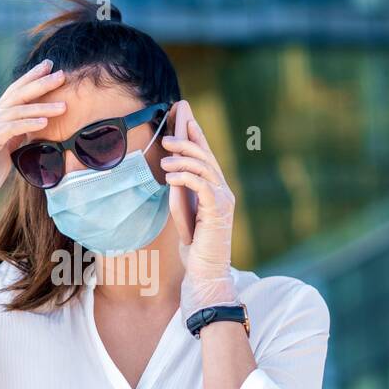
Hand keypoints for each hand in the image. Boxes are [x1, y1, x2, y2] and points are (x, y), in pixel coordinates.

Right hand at [0, 60, 66, 249]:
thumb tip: (39, 125)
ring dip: (41, 107)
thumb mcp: (8, 149)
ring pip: (16, 111)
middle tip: (61, 73)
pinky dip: (27, 125)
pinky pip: (9, 130)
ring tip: (63, 105)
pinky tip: (44, 123)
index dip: (32, 78)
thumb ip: (19, 135)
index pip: (15, 93)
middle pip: (17, 95)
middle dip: (40, 82)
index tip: (51, 66)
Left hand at [160, 110, 238, 317]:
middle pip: (207, 154)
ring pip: (204, 165)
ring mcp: (223, 199)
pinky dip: (185, 174)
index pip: (207, 154)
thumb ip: (183, 192)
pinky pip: (202, 183)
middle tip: (167, 136)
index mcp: (216, 189)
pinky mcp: (218, 209)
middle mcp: (224, 190)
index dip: (196, 133)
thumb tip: (171, 170)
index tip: (183, 115)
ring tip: (165, 157)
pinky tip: (170, 174)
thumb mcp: (184, 213)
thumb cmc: (195, 247)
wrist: (206, 273)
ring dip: (183, 156)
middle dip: (187, 139)